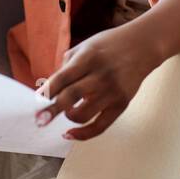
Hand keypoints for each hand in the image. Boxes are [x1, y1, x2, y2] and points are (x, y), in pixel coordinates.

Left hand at [35, 21, 165, 140]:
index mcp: (88, 57)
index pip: (63, 77)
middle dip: (52, 111)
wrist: (143, 45)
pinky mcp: (121, 104)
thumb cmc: (109, 45)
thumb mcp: (85, 46)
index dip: (47, 91)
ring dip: (68, 116)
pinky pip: (100, 126)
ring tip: (67, 111)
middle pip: (71, 97)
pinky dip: (83, 134)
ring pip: (82, 114)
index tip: (36, 102)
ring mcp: (112, 91)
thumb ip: (67, 66)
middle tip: (39, 120)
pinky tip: (70, 133)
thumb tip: (50, 91)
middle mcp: (101, 75)